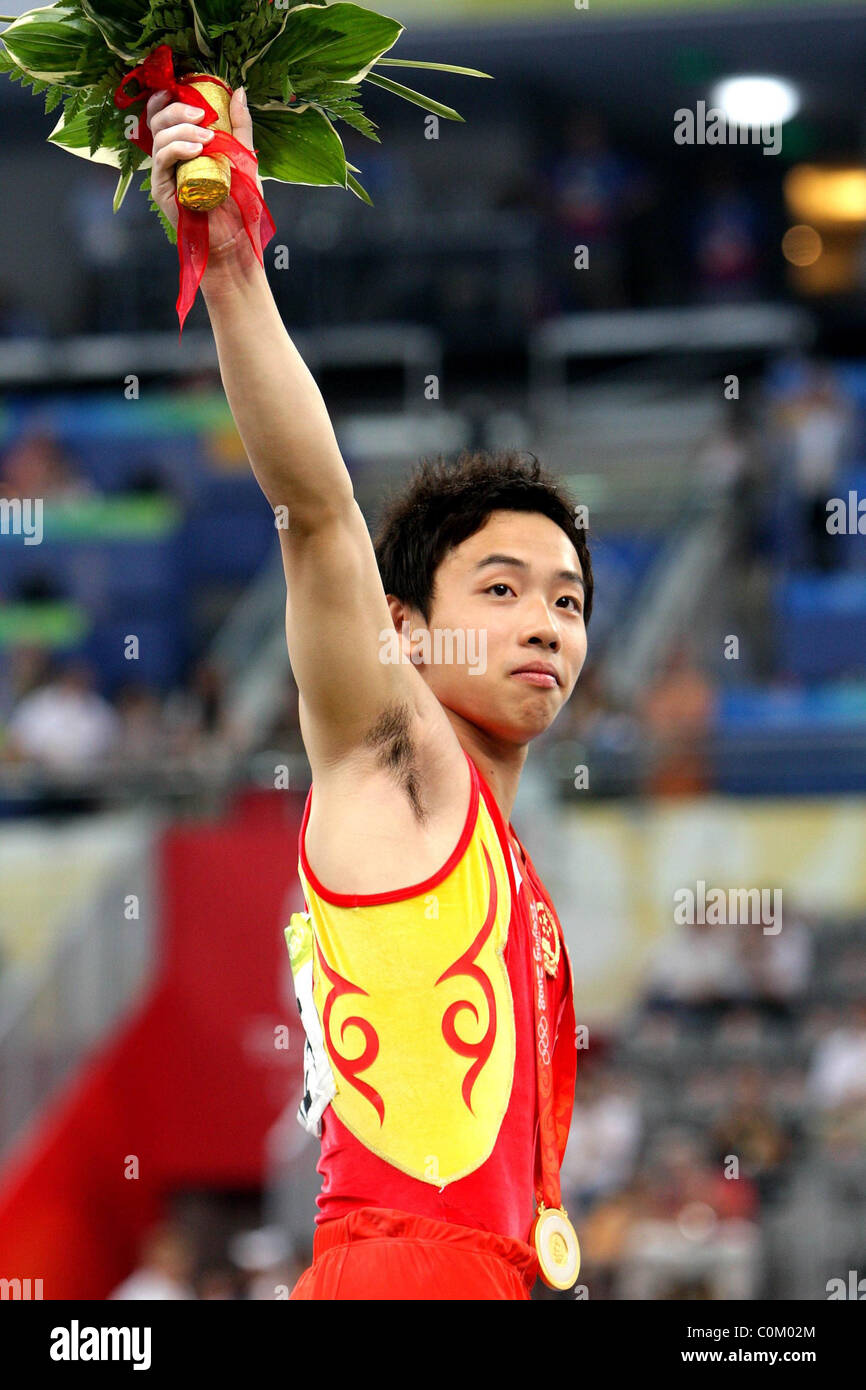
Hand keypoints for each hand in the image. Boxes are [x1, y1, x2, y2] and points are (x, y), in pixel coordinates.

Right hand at [146, 87, 264, 262]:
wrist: (237, 241)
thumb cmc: (241, 205)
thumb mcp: (245, 158)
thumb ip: (240, 125)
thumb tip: (237, 90)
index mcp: (187, 146)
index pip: (167, 114)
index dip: (169, 97)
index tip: (184, 86)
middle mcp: (173, 157)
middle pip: (159, 120)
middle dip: (178, 109)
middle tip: (203, 114)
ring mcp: (166, 172)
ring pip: (159, 136)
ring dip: (182, 129)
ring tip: (206, 137)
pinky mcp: (162, 188)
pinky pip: (161, 159)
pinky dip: (177, 148)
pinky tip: (195, 149)